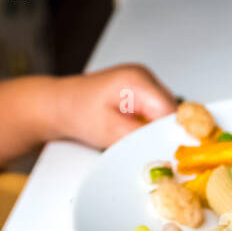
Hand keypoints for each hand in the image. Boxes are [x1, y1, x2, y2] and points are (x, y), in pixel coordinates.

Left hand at [49, 63, 177, 148]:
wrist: (59, 104)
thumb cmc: (76, 112)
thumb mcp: (109, 131)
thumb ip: (141, 138)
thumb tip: (165, 149)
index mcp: (137, 80)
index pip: (172, 111)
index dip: (171, 135)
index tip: (169, 154)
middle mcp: (144, 76)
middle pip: (172, 111)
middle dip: (163, 133)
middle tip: (151, 151)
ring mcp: (143, 81)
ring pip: (166, 112)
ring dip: (156, 129)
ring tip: (134, 137)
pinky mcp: (140, 90)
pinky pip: (156, 111)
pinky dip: (149, 124)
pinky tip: (132, 130)